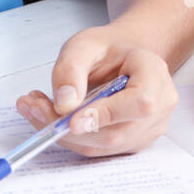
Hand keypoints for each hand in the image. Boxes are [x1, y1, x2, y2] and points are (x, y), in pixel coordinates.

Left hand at [15, 29, 177, 156]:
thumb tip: (64, 104)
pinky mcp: (131, 143)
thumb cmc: (108, 49)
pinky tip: (47, 117)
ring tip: (34, 108)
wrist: (121, 57)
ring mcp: (147, 130)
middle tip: (34, 106)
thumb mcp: (85, 44)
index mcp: (155, 74)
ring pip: (103, 145)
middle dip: (69, 127)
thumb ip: (72, 69)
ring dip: (63, 133)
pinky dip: (69, 137)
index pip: (139, 103)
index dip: (106, 115)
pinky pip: (98, 148)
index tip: (70, 119)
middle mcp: (159, 107)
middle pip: (116, 132)